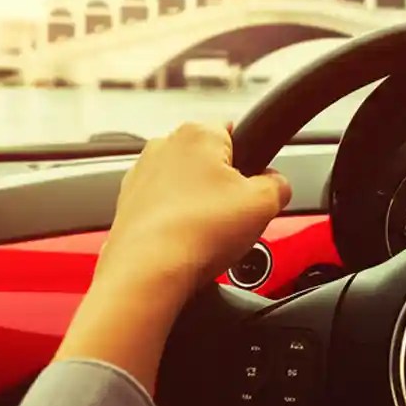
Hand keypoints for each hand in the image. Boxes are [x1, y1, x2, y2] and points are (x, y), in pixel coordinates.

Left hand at [99, 121, 291, 298]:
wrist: (148, 272)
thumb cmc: (197, 232)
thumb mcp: (264, 204)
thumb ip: (278, 185)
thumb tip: (276, 185)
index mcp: (198, 133)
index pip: (237, 133)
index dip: (253, 163)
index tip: (255, 188)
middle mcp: (164, 145)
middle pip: (210, 162)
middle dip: (224, 187)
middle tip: (235, 217)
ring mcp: (141, 175)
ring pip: (185, 186)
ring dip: (198, 206)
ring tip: (208, 236)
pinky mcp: (128, 204)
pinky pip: (163, 208)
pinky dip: (175, 223)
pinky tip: (185, 244)